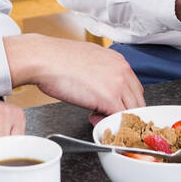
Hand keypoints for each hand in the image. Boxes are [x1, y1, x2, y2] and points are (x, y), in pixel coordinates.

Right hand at [4, 34, 143, 117]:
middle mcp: (122, 70)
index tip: (110, 106)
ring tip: (95, 116)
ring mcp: (118, 84)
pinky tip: (92, 118)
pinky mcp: (109, 98)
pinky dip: (107, 123)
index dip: (122, 100)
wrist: (44, 58)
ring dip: (114, 118)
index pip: (133, 87)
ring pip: (130, 111)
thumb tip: (100, 86)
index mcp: (118, 60)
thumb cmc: (57, 58)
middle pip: (136, 100)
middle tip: (102, 114)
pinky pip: (118, 118)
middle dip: (121, 111)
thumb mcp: (88, 59)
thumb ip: (101, 72)